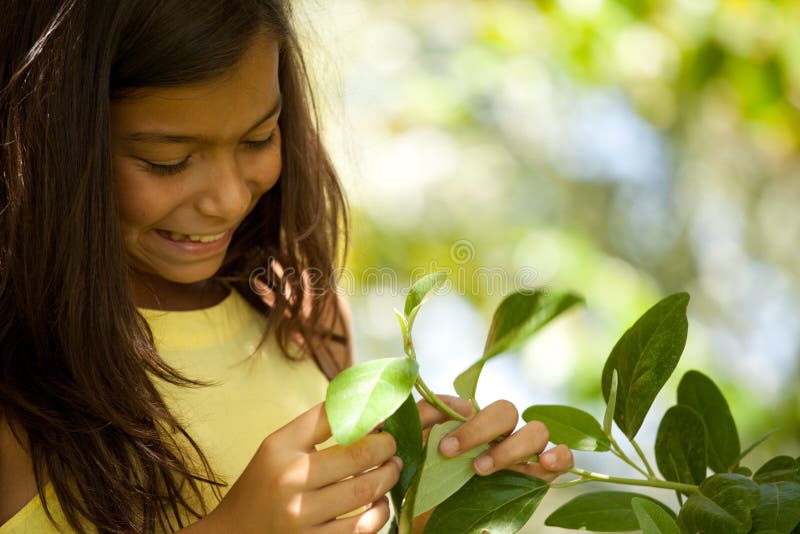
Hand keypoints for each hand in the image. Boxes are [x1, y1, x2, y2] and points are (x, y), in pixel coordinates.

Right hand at [203, 402, 401, 533]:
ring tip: (394, 468)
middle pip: (358, 456)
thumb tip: (368, 405)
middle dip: (387, 446)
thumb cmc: (265, 485)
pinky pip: (362, 528)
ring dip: (389, 477)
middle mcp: (290, 480)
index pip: (334, 417)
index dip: (369, 412)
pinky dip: (380, 513)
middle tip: (393, 444)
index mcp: (281, 448)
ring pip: (366, 491)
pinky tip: (380, 503)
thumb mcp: (279, 447)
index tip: (385, 414)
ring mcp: (302, 517)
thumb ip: (318, 426)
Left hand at [418, 395, 573, 480]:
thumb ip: (426, 416)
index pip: (475, 404)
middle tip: (452, 454)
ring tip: (482, 469)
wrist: (431, 518)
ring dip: (511, 447)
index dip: (463, 420)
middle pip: (506, 411)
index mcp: (469, 423)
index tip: (444, 447)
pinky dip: (560, 455)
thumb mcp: (416, 448)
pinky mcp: (539, 476)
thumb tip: (460, 404)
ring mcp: (521, 454)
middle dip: (480, 430)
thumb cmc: (425, 481)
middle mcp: (499, 435)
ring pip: (536, 431)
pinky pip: (564, 457)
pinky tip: (546, 462)